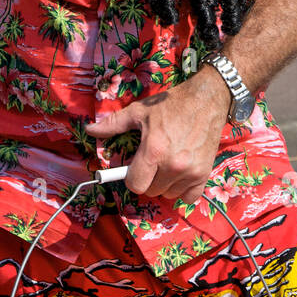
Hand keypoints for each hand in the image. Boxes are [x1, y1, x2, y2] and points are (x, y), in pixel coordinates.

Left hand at [84, 70, 230, 201]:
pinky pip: (189, 197)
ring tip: (166, 166)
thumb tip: (90, 130)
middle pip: (151, 191)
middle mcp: (172, 165)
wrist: (206, 99)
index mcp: (153, 150)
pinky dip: (183, 190)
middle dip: (148, 179)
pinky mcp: (204, 173)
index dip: (131, 177)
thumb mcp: (139, 111)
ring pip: (169, 194)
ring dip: (164, 185)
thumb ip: (113, 124)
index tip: (135, 168)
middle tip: (151, 163)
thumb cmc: (170, 104)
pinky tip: (180, 175)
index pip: (135, 184)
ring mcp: (190, 171)